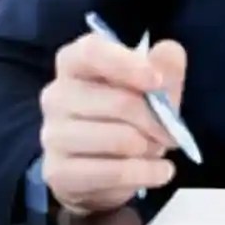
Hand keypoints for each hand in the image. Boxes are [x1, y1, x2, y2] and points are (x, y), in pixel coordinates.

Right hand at [39, 32, 186, 214]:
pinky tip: (158, 171)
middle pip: (119, 102)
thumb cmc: (130, 115)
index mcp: (74, 63)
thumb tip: (168, 52)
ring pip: (121, 139)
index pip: (91, 52)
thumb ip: (165, 64)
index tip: (157, 81)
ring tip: (154, 149)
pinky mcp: (58, 172)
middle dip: (157, 120)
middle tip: (171, 131)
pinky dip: (147, 173)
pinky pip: (115, 172)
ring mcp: (52, 135)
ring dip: (150, 147)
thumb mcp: (153, 85)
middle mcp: (56, 95)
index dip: (127, 65)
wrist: (104, 169)